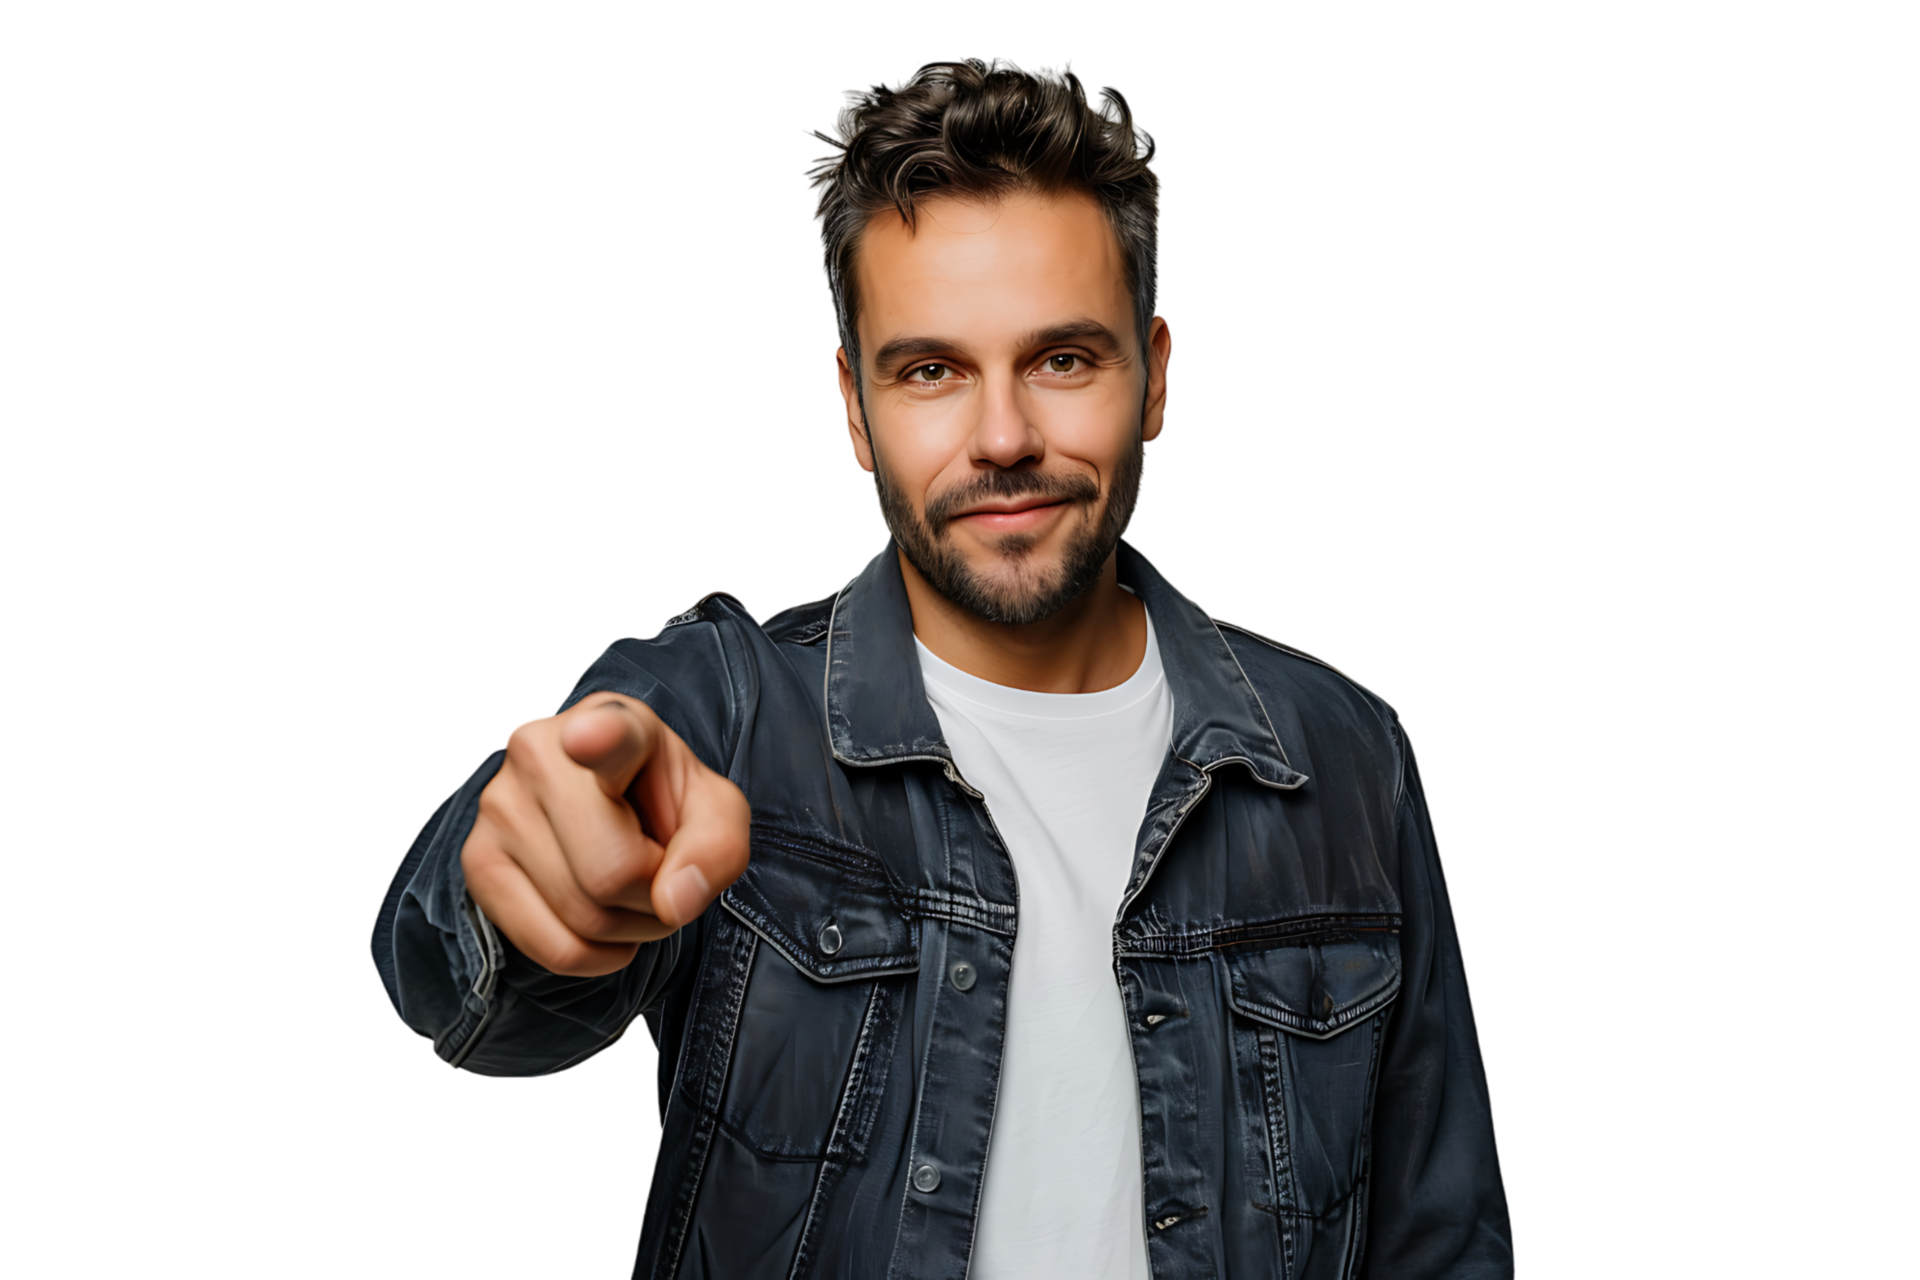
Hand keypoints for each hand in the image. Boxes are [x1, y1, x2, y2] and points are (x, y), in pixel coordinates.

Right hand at [460, 693, 750, 976]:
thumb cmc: (666, 805)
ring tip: (631, 888)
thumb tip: (671, 903)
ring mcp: (499, 806)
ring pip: (583, 917)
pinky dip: (596, 956)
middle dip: (655, 897)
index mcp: (614, 721)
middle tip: (658, 870)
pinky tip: (605, 924)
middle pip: (612, 874)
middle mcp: (540, 751)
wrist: (615, 813)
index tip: (589, 739)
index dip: (600, 739)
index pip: (606, 734)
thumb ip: (716, 848)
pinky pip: (552, 948)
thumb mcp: (716, 814)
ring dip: (629, 929)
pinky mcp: (477, 861)